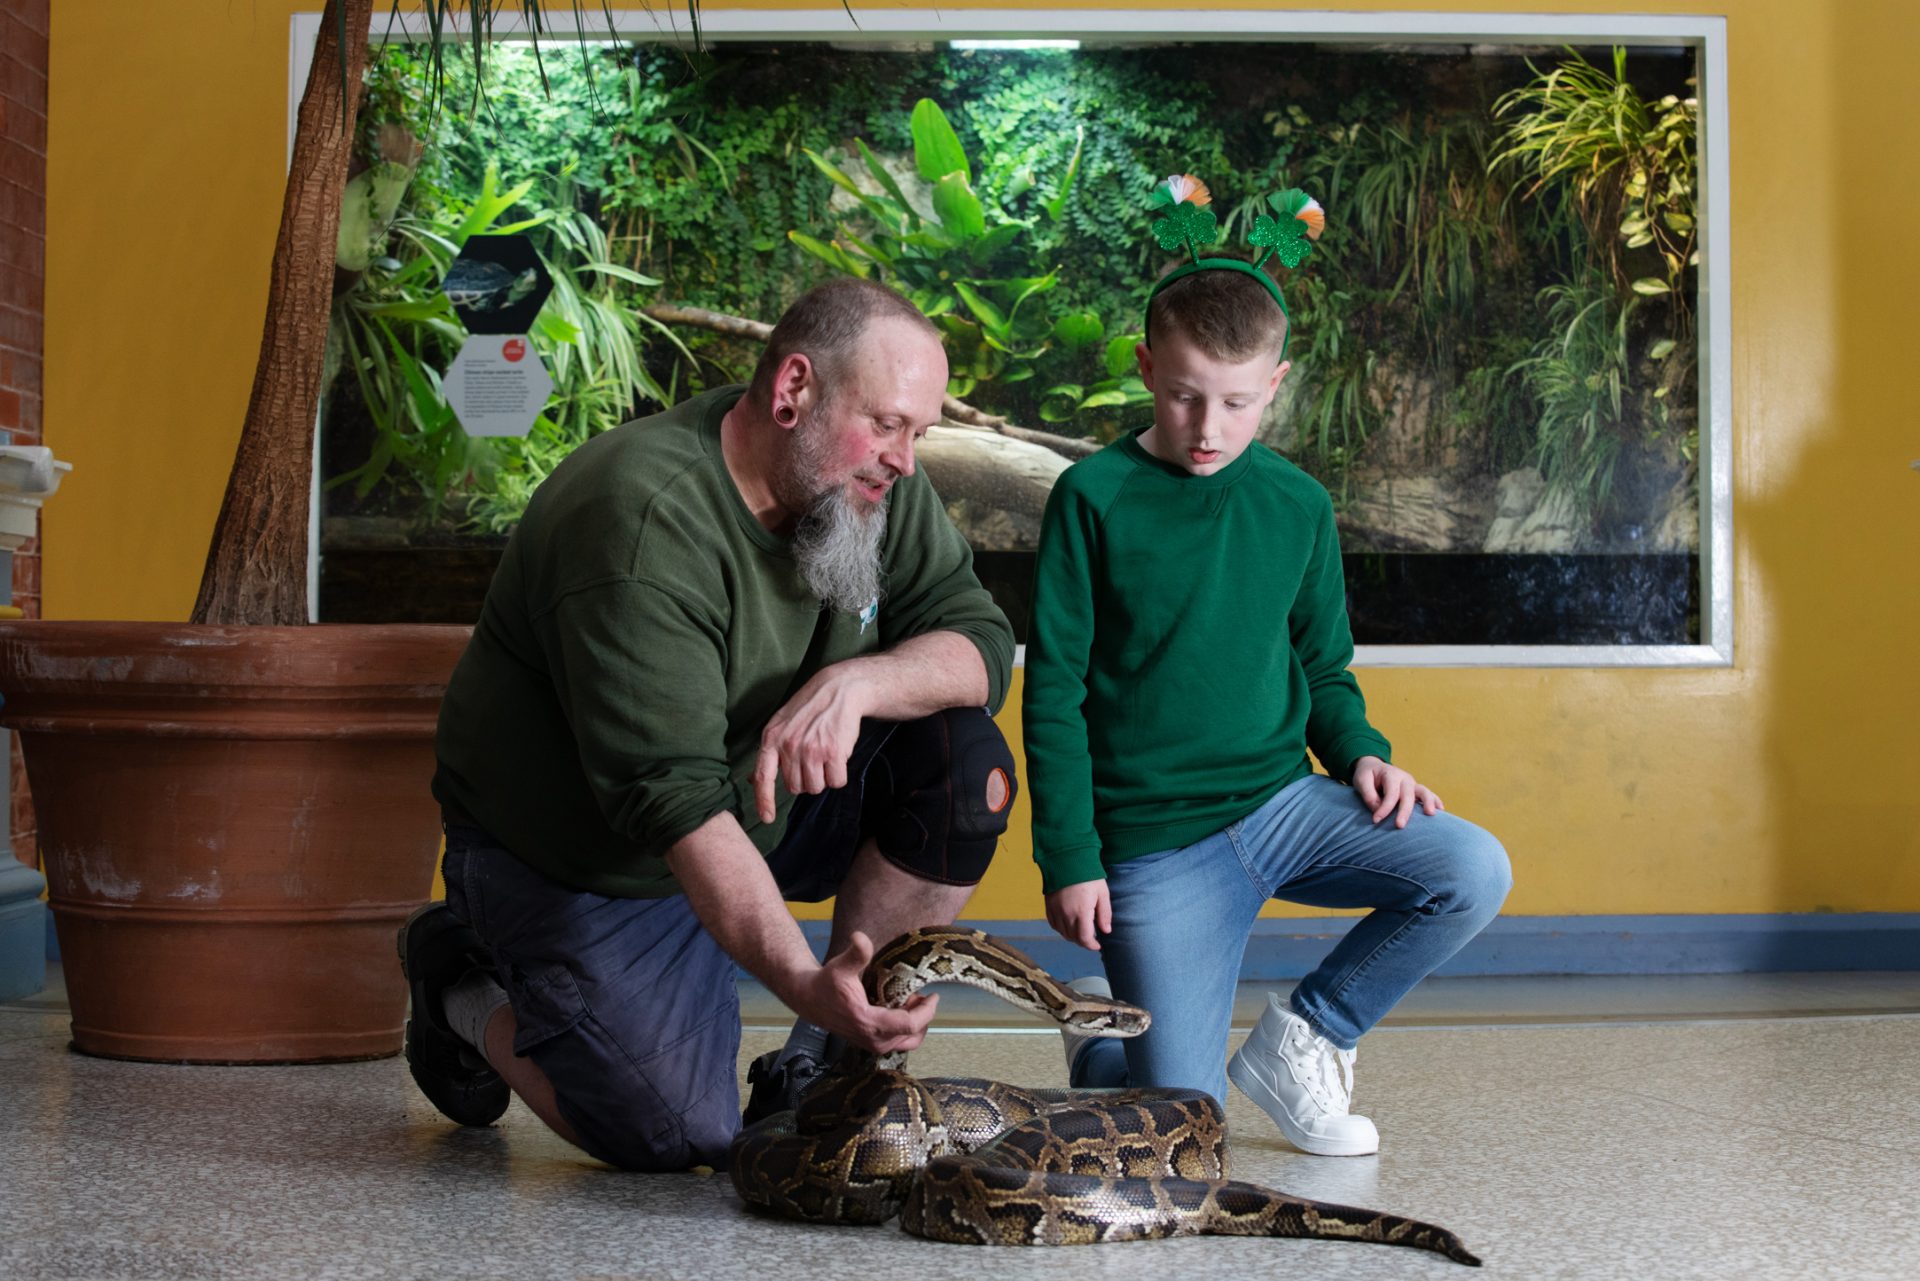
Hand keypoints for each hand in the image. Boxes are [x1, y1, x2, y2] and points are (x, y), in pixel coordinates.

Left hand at [754, 665, 868, 822]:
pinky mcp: (833, 752)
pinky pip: (836, 782)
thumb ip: (769, 752)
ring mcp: (811, 750)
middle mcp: (789, 745)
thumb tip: (752, 781)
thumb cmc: (810, 708)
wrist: (839, 689)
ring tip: (826, 757)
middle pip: (796, 788)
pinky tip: (839, 757)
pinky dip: (840, 775)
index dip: (764, 800)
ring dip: (823, 778)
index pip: (763, 776)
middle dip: (806, 780)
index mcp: (772, 738)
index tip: (767, 818)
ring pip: (816, 788)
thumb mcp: (781, 724)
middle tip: (814, 760)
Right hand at [786, 930, 938, 1054]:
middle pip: (913, 1036)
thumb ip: (855, 953)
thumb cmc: (827, 982)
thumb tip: (860, 937)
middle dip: (923, 1016)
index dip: (927, 1011)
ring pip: (908, 1042)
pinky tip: (901, 1008)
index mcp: (868, 1023)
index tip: (935, 994)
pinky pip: (899, 1042)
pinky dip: (906, 1029)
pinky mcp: (871, 1044)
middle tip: (921, 994)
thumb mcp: (840, 966)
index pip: (909, 1025)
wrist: (810, 1000)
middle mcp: (872, 1040)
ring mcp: (872, 1045)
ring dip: (916, 1023)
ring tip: (912, 1001)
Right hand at [1046, 879, 1111, 950]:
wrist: (1068, 859)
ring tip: (1081, 931)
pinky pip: (1053, 924)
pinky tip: (1068, 925)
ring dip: (1072, 936)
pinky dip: (1061, 929)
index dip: (1091, 945)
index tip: (1097, 945)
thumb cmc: (1088, 875)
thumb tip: (1106, 931)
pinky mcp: (1049, 905)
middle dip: (1083, 941)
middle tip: (1091, 938)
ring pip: (1063, 933)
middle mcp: (1066, 914)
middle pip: (1073, 938)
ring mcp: (1056, 910)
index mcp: (1081, 912)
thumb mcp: (1102, 893)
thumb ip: (1105, 914)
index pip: (1084, 938)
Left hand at [1351, 756, 1442, 828]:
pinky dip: (1435, 801)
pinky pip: (1429, 795)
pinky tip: (1440, 810)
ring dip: (1428, 802)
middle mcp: (1404, 778)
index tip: (1375, 820)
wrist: (1374, 767)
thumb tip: (1377, 809)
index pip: (1391, 793)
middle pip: (1408, 794)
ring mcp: (1412, 784)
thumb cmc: (1367, 775)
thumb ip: (1368, 794)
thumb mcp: (1361, 780)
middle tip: (1400, 826)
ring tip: (1431, 814)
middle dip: (1405, 811)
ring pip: (1423, 792)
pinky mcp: (1415, 790)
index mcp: (1391, 774)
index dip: (1384, 807)